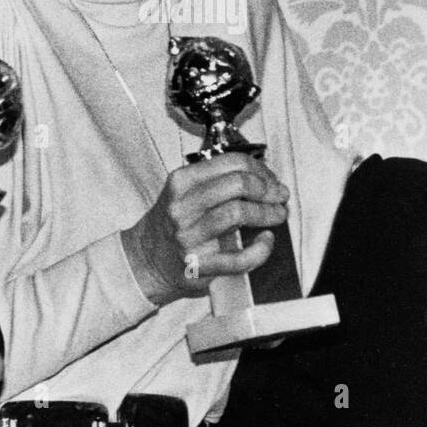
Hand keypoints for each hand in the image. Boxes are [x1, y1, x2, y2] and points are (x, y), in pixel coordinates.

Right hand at [120, 152, 289, 304]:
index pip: (231, 162)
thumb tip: (265, 178)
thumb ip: (218, 181)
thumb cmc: (173, 225)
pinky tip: (266, 241)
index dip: (260, 169)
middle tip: (279, 196)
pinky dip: (261, 249)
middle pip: (237, 184)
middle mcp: (182, 206)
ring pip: (238, 213)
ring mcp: (188, 236)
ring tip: (277, 215)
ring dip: (267, 213)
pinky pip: (238, 257)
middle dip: (267, 189)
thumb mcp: (185, 192)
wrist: (146, 260)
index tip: (271, 179)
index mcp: (182, 181)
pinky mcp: (198, 265)